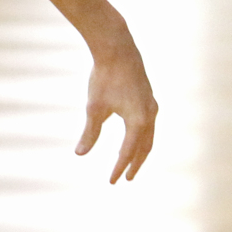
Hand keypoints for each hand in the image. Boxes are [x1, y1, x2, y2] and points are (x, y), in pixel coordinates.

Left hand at [75, 36, 156, 182]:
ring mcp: (152, 106)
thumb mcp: (94, 108)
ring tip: (131, 163)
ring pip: (149, 136)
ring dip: (140, 151)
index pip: (128, 151)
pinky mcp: (148, 98)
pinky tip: (134, 137)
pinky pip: (149, 124)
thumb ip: (89, 132)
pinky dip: (142, 136)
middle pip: (144, 147)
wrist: (117, 50)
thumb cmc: (104, 78)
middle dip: (134, 164)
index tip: (113, 181)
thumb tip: (79, 154)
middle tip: (126, 178)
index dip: (120, 167)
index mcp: (138, 121)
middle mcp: (150, 115)